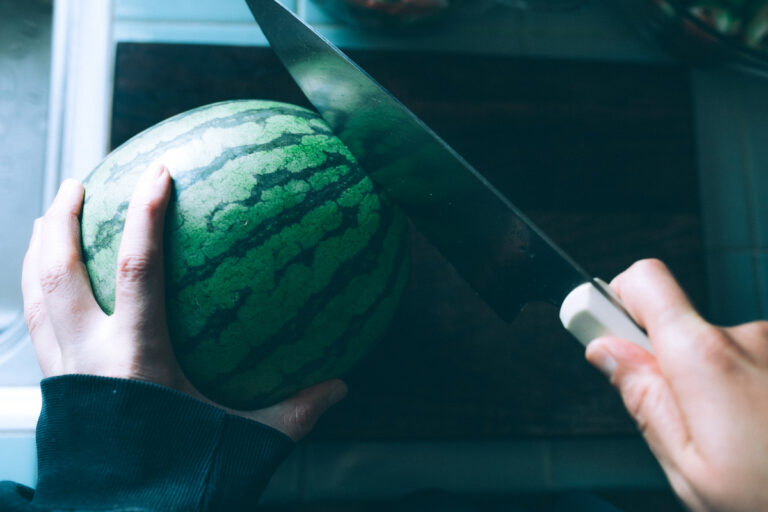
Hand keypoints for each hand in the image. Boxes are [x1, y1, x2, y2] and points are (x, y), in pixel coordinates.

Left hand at [21, 164, 346, 440]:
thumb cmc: (179, 476)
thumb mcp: (242, 441)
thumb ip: (293, 412)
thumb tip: (340, 387)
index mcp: (136, 357)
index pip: (138, 269)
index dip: (146, 216)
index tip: (159, 173)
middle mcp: (88, 355)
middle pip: (63, 270)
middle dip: (65, 218)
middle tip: (82, 180)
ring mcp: (61, 368)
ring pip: (37, 292)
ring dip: (41, 245)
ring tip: (52, 213)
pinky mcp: (51, 383)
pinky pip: (35, 321)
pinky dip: (36, 287)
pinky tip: (45, 275)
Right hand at [586, 259, 767, 511]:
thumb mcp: (686, 468)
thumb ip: (642, 398)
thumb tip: (606, 352)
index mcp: (706, 358)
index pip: (645, 281)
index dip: (613, 301)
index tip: (601, 330)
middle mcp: (750, 338)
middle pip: (677, 324)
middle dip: (666, 365)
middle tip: (683, 424)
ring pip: (718, 352)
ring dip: (713, 387)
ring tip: (738, 444)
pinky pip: (753, 364)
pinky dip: (748, 393)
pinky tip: (762, 436)